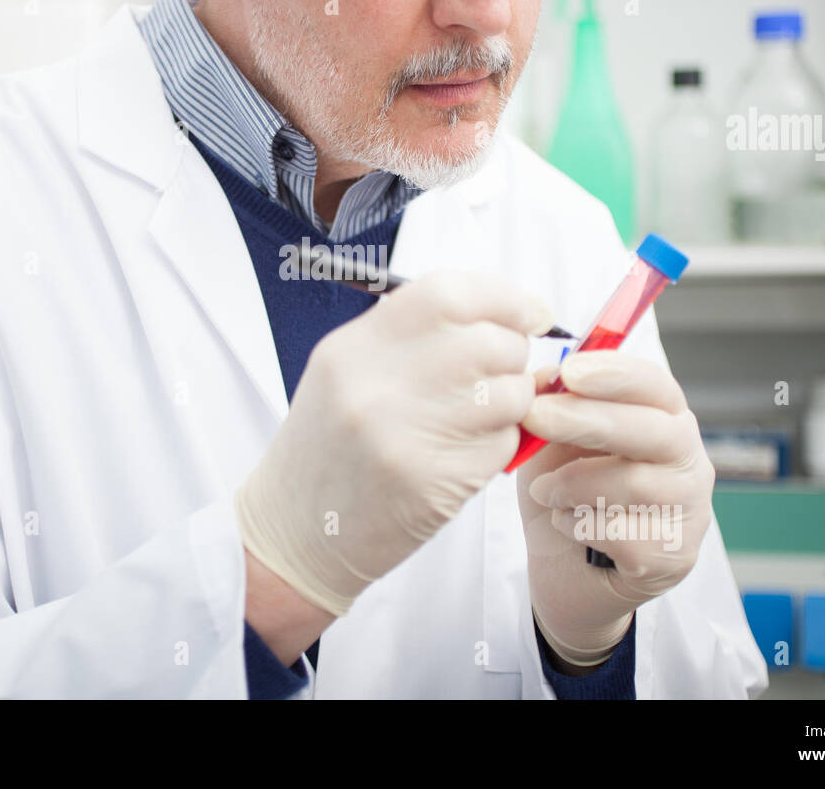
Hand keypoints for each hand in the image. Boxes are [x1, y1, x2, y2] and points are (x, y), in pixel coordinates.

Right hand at [236, 271, 553, 615]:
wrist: (296, 530)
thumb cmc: (328, 447)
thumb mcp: (345, 371)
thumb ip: (411, 335)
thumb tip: (500, 311)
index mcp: (355, 348)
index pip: (450, 294)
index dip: (504, 298)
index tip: (528, 311)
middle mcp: (377, 385)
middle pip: (491, 343)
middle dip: (513, 353)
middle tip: (500, 369)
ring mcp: (407, 436)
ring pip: (509, 395)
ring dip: (511, 401)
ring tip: (475, 416)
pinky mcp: (435, 484)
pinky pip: (503, 445)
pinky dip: (496, 445)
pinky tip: (458, 453)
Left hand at [515, 350, 713, 664]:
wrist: (566, 573)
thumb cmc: (566, 496)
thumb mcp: (550, 444)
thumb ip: (553, 409)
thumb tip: (545, 377)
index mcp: (664, 422)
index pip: (657, 387)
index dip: (618, 374)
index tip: (571, 370)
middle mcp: (687, 462)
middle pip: (655, 431)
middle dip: (589, 419)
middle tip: (536, 415)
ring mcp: (689, 512)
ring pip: (634, 485)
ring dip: (572, 484)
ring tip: (543, 490)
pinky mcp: (673, 558)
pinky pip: (622, 532)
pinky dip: (578, 524)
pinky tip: (567, 524)